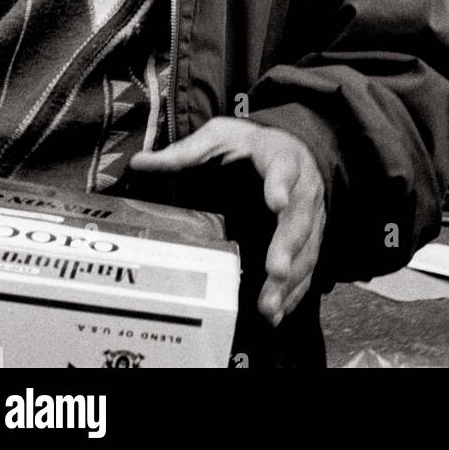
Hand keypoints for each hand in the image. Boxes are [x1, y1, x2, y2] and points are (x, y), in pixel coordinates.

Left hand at [130, 118, 325, 325]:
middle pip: (298, 217)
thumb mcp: (220, 136)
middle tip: (275, 270)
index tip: (277, 202)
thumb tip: (138, 163)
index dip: (280, 185)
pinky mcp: (310, 237)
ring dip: (289, 279)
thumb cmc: (251, 144)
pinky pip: (308, 265)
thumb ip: (185, 152)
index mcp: (278, 155)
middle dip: (287, 246)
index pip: (282, 167)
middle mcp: (302, 187)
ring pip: (305, 248)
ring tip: (269, 305)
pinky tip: (277, 313)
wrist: (292, 145)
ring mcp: (310, 215)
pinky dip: (295, 291)